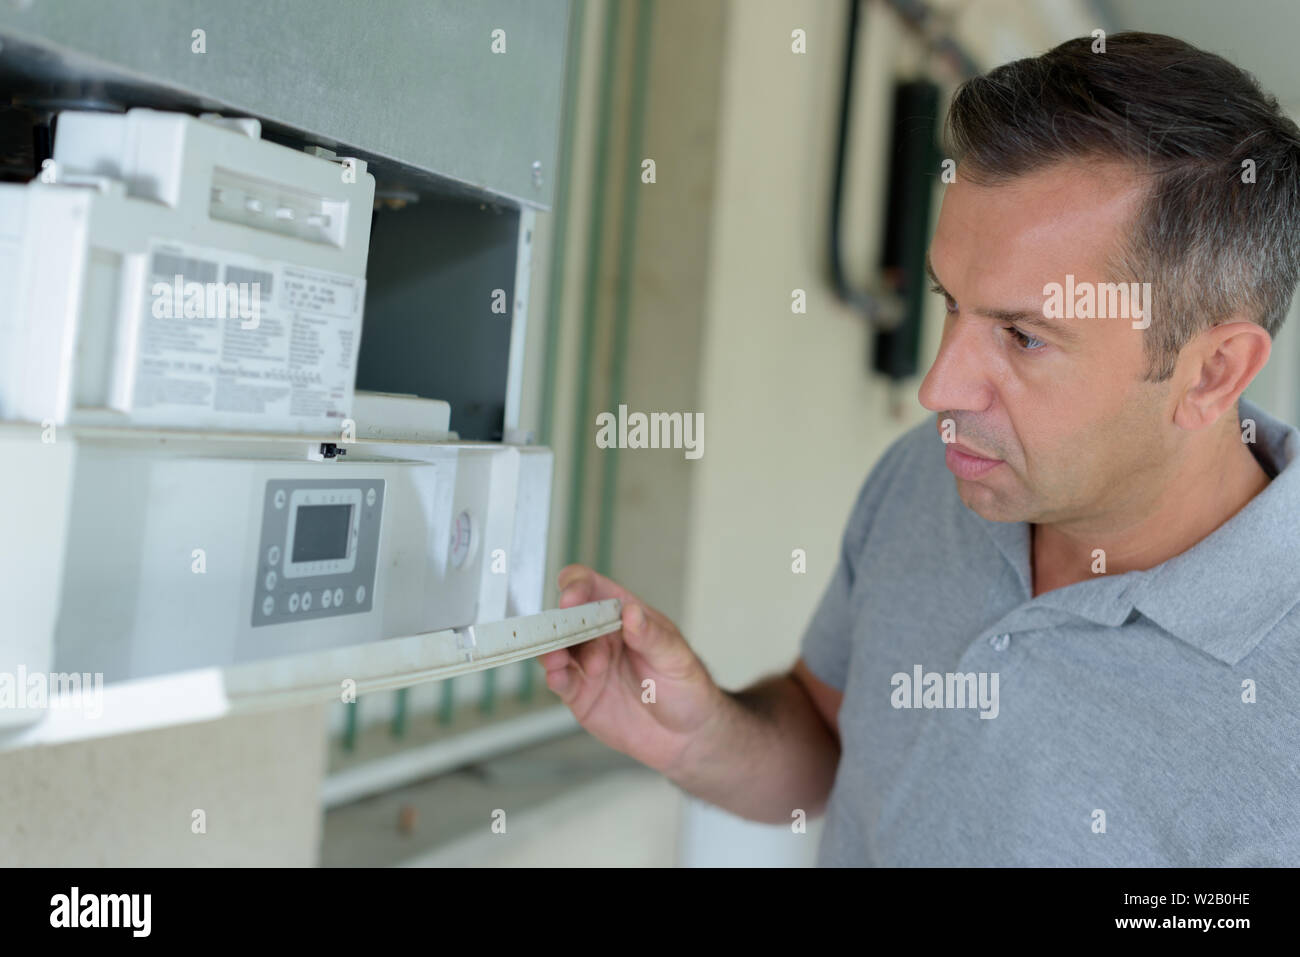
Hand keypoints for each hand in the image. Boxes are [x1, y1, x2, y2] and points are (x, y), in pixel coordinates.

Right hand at [539, 564, 724, 775]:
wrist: (685, 735)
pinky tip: (557, 675)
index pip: (592, 588)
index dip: (577, 586)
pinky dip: (553, 675)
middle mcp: (600, 637)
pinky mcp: (581, 694)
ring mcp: (587, 665)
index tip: (571, 598)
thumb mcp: (676, 658)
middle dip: (560, 621)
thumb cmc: (685, 687)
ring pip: (557, 647)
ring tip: (559, 658)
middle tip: (563, 631)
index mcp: (623, 616)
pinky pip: (560, 680)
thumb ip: (652, 636)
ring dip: (553, 648)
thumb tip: (631, 611)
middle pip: (567, 617)